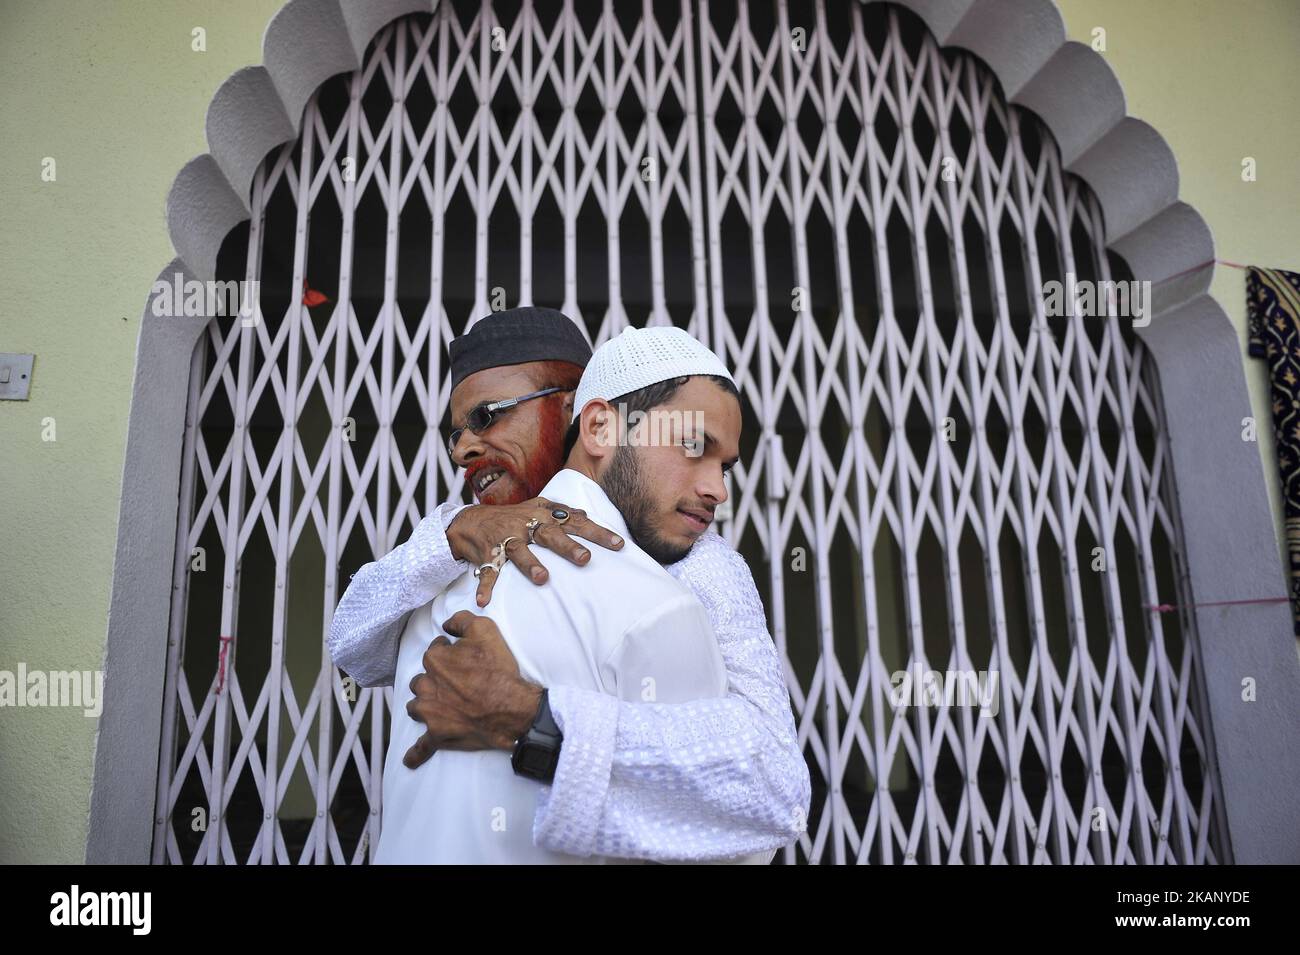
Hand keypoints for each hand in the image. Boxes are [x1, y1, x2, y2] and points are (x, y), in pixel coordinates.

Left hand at [403, 610, 543, 768]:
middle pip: (422, 680)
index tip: (460, 660)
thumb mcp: (485, 630)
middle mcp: (427, 685)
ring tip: (440, 707)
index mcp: (435, 660)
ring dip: (424, 706)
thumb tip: (447, 625)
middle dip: (433, 680)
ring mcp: (430, 712)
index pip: (434, 652)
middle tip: (454, 684)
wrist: (511, 707)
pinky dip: (416, 753)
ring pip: (416, 707)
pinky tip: (410, 760)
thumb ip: (461, 621)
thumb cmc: (498, 669)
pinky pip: (422, 746)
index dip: (448, 653)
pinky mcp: (438, 735)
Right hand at [445, 496, 623, 606]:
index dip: (597, 532)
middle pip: (550, 533)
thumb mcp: (536, 508)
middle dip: (568, 545)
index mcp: (543, 514)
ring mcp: (506, 537)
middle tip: (586, 559)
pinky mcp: (487, 552)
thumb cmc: (510, 517)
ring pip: (520, 550)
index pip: (575, 522)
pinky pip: (487, 570)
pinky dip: (485, 585)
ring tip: (543, 579)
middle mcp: (526, 523)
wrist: (469, 521)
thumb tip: (585, 513)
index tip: (619, 544)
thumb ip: (560, 511)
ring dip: (530, 564)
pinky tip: (484, 601)